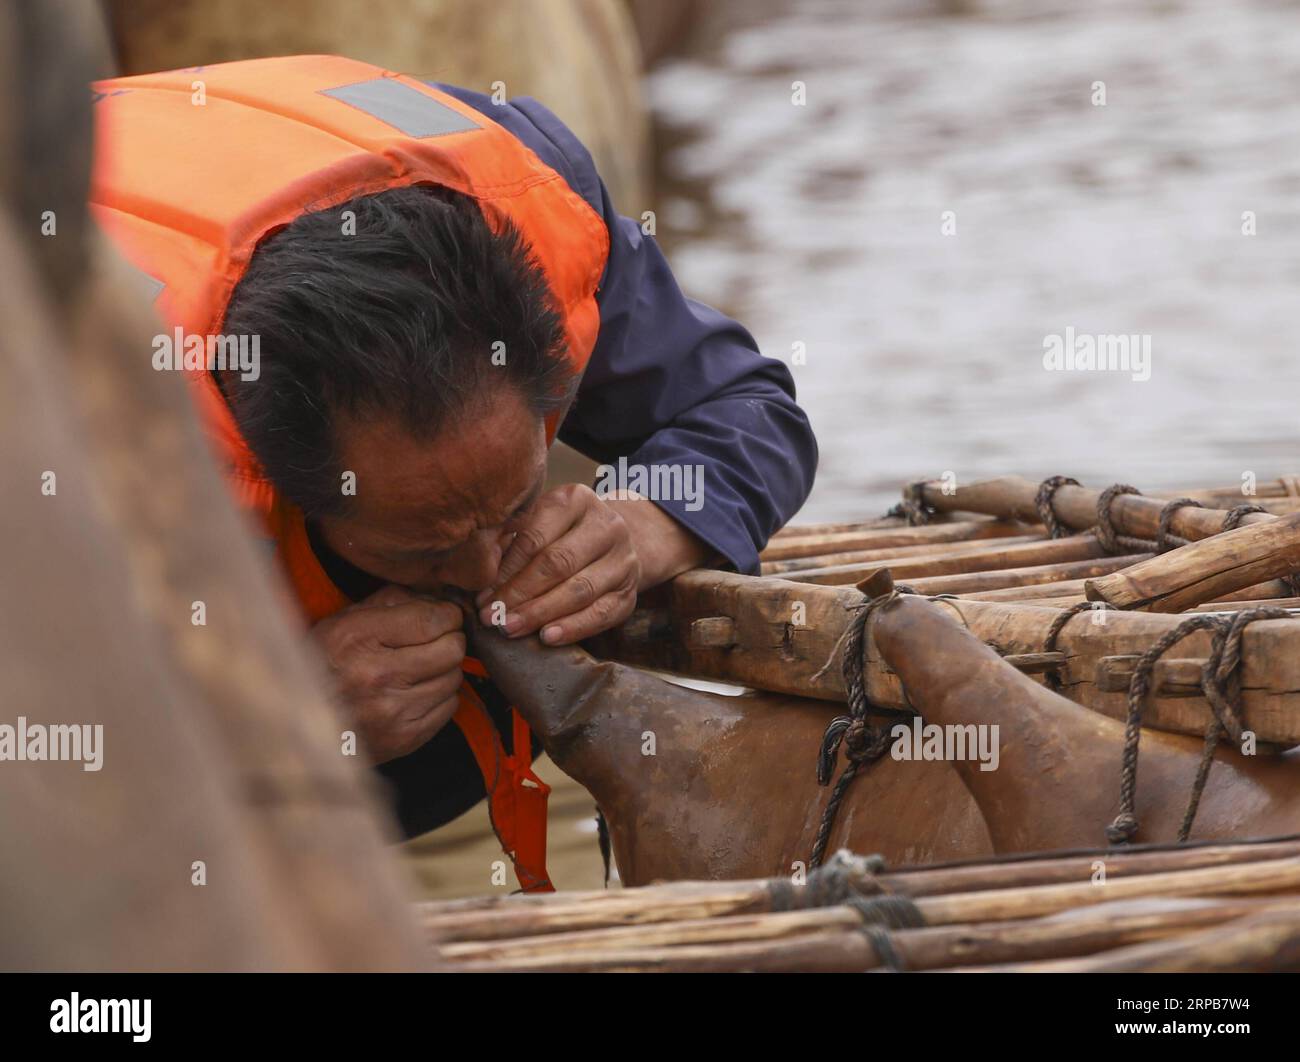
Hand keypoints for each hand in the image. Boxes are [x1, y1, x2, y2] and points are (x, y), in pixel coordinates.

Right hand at [311, 585, 464, 763]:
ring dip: (444, 670)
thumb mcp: (342, 622)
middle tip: (438, 640)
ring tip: (422, 668)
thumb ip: (390, 601)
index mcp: (358, 639)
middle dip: (450, 640)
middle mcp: (376, 675)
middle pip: (451, 649)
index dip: (448, 615)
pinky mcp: (404, 738)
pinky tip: (417, 692)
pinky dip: (440, 696)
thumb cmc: (323, 665)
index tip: (445, 616)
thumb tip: (436, 598)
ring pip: (453, 678)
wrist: (300, 725)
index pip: (431, 620)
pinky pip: (449, 707)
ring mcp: (392, 710)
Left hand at [476, 484, 707, 644]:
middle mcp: (607, 525)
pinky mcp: (630, 591)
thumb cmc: (562, 534)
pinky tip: (546, 637)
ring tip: (510, 628)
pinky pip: (602, 614)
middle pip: (558, 563)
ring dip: (540, 613)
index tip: (481, 595)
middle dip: (520, 594)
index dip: (506, 570)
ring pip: (579, 590)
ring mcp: (623, 559)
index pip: (536, 537)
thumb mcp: (540, 523)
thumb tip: (477, 574)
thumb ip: (511, 541)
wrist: (614, 544)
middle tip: (491, 616)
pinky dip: (573, 627)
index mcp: (577, 499)